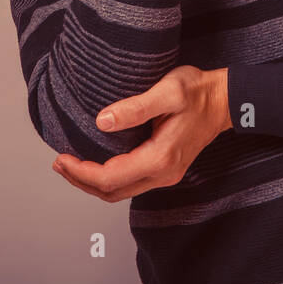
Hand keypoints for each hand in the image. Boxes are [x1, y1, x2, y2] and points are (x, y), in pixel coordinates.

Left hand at [51, 66, 231, 202]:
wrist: (224, 99)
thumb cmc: (198, 91)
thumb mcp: (167, 92)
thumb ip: (134, 108)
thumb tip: (101, 122)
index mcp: (160, 158)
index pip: (109, 177)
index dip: (80, 171)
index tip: (61, 156)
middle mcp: (163, 173)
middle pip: (111, 192)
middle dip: (81, 181)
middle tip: (58, 162)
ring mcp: (166, 174)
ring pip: (120, 191)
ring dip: (93, 182)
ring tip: (70, 165)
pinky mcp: (166, 168)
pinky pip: (131, 182)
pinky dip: (108, 178)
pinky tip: (97, 163)